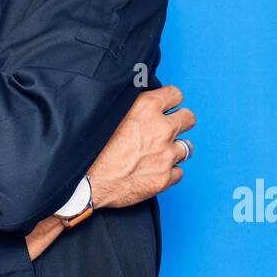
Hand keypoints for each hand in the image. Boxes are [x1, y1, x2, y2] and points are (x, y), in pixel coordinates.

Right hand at [87, 84, 193, 208]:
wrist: (87, 181)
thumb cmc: (93, 148)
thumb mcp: (111, 114)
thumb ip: (133, 106)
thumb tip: (142, 100)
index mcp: (146, 108)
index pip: (175, 94)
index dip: (170, 100)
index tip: (167, 106)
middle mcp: (161, 129)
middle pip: (189, 118)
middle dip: (180, 122)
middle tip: (169, 129)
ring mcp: (166, 154)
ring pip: (187, 147)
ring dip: (175, 149)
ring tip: (160, 153)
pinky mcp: (166, 177)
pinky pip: (179, 172)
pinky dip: (170, 172)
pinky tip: (155, 170)